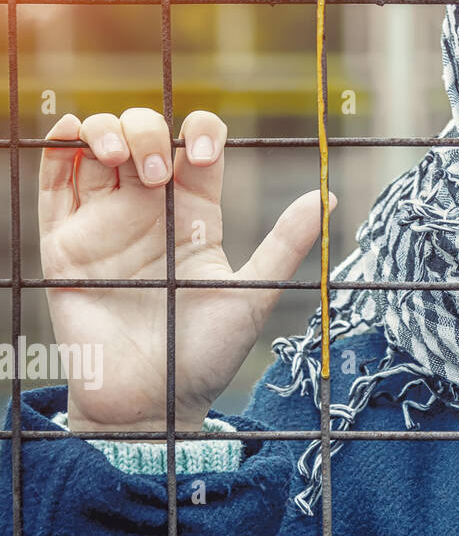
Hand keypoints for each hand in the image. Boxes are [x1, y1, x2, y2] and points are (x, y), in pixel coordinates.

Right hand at [39, 109, 334, 437]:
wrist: (151, 403)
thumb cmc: (205, 353)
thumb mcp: (253, 294)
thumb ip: (286, 244)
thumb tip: (328, 196)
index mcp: (197, 213)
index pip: (196, 148)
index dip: (200, 133)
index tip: (203, 156)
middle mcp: (150, 209)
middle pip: (144, 136)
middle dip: (147, 132)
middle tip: (156, 175)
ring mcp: (105, 224)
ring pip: (96, 150)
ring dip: (104, 133)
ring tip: (115, 158)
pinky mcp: (64, 245)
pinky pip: (52, 186)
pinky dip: (55, 150)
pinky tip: (68, 132)